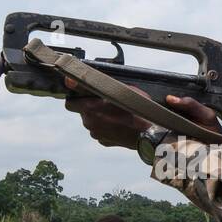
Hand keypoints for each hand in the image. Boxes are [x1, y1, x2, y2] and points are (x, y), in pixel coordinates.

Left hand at [64, 85, 221, 149]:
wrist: (150, 134)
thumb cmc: (138, 110)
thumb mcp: (119, 89)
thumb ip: (96, 83)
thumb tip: (72, 79)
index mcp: (90, 109)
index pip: (70, 103)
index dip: (76, 97)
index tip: (85, 95)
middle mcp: (89, 123)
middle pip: (82, 112)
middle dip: (90, 107)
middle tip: (106, 102)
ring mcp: (97, 134)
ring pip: (92, 122)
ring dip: (99, 117)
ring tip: (116, 113)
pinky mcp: (105, 142)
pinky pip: (101, 131)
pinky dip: (106, 127)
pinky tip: (119, 123)